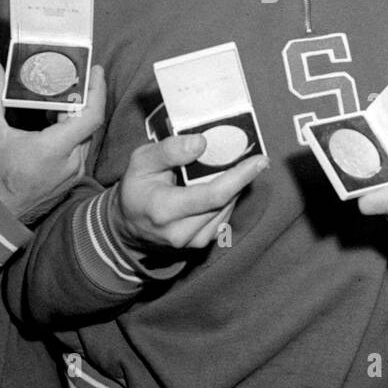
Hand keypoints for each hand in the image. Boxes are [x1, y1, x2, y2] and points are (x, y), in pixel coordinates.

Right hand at [0, 58, 105, 224]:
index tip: (96, 71)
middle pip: (87, 122)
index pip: (91, 115)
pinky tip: (53, 123)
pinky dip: (70, 133)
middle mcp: (71, 161)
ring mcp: (72, 173)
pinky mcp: (69, 180)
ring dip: (74, 117)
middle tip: (71, 78)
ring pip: (83, 136)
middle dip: (81, 99)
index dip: (97, 90)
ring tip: (58, 98)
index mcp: (55, 148)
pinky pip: (78, 150)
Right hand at [110, 135, 267, 252]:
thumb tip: (202, 143)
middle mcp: (181, 233)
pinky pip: (224, 217)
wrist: (127, 225)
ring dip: (234, 188)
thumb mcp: (141, 161)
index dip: (240, 177)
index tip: (259, 160)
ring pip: (227, 209)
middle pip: (225, 201)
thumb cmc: (136, 188)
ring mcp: (192, 242)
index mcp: (164, 210)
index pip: (213, 195)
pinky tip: (221, 186)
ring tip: (230, 169)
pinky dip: (227, 200)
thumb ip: (169, 150)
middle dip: (240, 178)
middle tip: (250, 156)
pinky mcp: (201, 244)